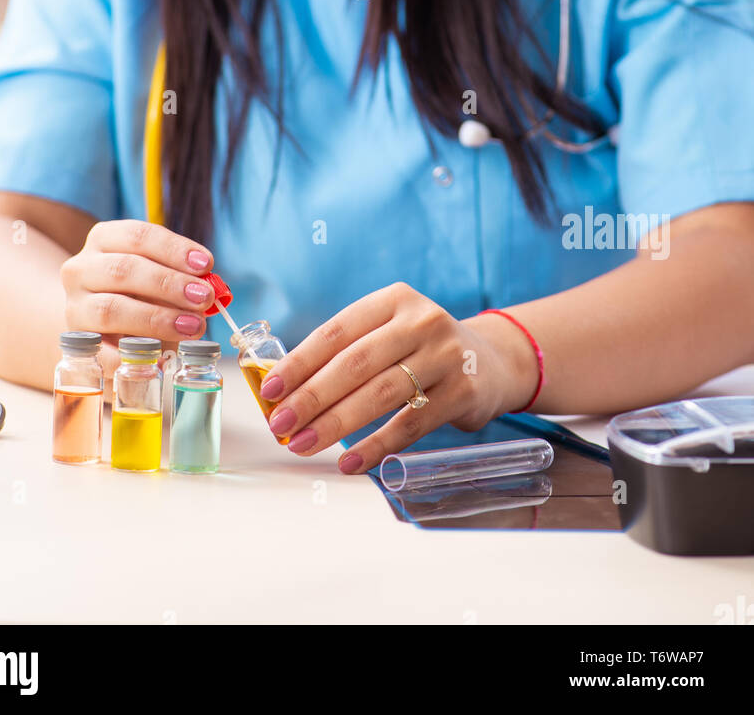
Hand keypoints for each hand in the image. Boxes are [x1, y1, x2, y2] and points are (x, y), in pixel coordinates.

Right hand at [61, 220, 215, 399]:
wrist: (97, 321)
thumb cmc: (137, 290)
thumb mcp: (156, 273)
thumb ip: (180, 276)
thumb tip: (208, 288)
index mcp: (104, 239)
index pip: (138, 235)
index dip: (174, 249)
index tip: (206, 265)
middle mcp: (81, 269)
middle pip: (124, 270)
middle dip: (169, 284)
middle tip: (203, 297)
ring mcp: (74, 306)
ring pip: (111, 309)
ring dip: (156, 318)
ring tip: (192, 326)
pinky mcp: (75, 343)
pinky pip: (100, 351)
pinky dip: (131, 355)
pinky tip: (158, 360)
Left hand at [258, 282, 539, 473]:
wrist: (492, 362)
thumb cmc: (421, 350)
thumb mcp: (390, 333)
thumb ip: (346, 353)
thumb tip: (285, 391)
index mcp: (393, 300)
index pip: (337, 330)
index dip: (301, 361)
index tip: (270, 389)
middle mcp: (421, 321)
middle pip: (356, 362)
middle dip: (312, 396)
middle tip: (280, 423)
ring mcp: (445, 355)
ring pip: (380, 393)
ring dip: (336, 423)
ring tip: (303, 443)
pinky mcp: (463, 391)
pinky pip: (411, 424)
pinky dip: (376, 445)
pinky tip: (349, 461)